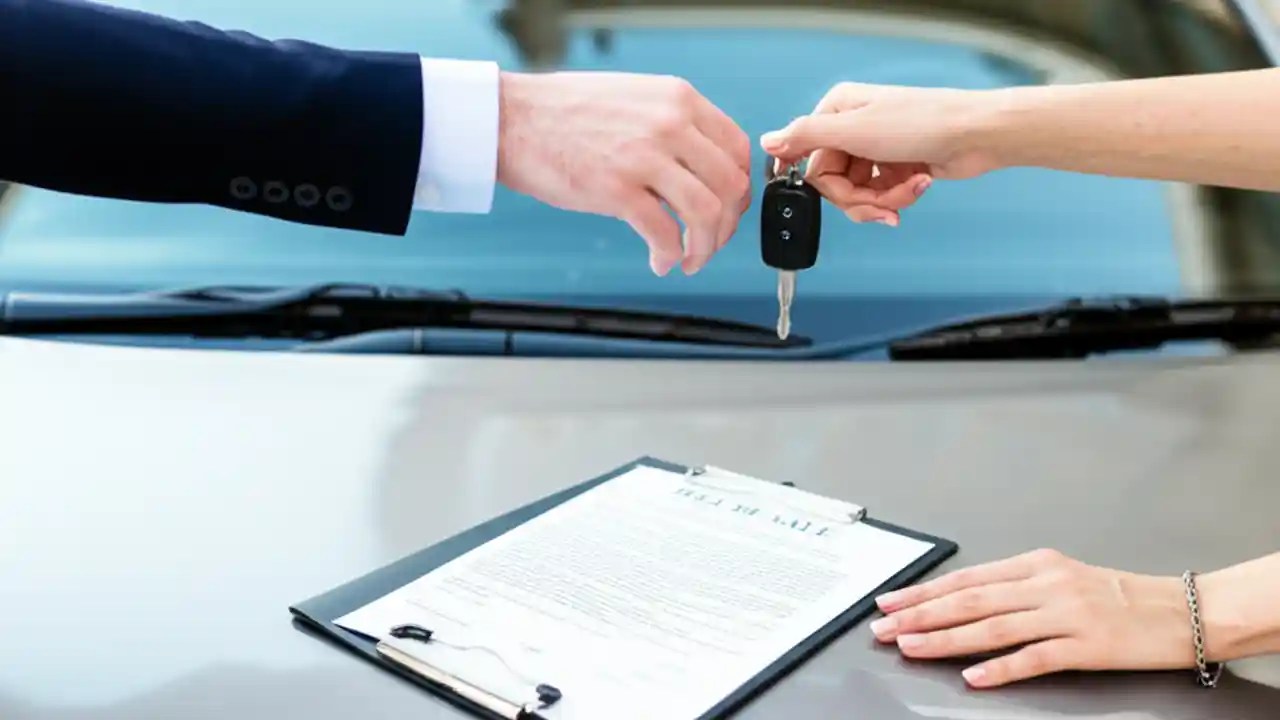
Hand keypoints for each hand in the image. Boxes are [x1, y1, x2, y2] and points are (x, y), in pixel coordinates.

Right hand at [496, 71, 751, 275]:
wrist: (511, 118)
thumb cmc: (565, 112)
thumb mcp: (635, 98)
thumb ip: (673, 123)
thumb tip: (701, 165)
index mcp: (678, 99)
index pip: (738, 148)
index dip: (740, 188)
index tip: (727, 209)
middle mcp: (670, 123)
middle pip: (730, 184)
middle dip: (727, 224)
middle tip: (710, 241)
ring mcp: (645, 156)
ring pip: (707, 212)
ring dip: (705, 246)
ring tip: (690, 259)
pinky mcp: (617, 189)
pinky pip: (665, 233)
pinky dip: (670, 256)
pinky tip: (661, 262)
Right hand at [760, 82, 1000, 225]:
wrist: (977, 135)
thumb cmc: (923, 122)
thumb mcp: (855, 129)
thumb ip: (806, 136)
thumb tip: (767, 141)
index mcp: (838, 111)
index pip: (808, 160)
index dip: (820, 184)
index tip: (829, 196)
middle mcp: (853, 129)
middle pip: (833, 183)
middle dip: (859, 198)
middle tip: (879, 200)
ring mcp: (874, 150)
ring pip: (857, 194)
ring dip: (883, 201)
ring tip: (907, 190)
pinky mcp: (895, 168)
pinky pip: (880, 196)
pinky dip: (898, 197)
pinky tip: (919, 184)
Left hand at [870, 549, 1198, 687]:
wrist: (1179, 611)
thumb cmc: (1118, 595)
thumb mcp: (1061, 577)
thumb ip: (1015, 587)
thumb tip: (963, 600)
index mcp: (1036, 564)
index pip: (966, 578)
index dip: (924, 592)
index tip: (890, 602)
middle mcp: (1046, 584)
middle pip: (969, 600)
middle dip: (920, 615)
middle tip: (884, 627)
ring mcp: (1065, 615)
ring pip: (991, 627)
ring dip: (945, 639)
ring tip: (911, 646)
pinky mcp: (1086, 646)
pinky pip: (1034, 658)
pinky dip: (1000, 668)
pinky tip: (973, 676)